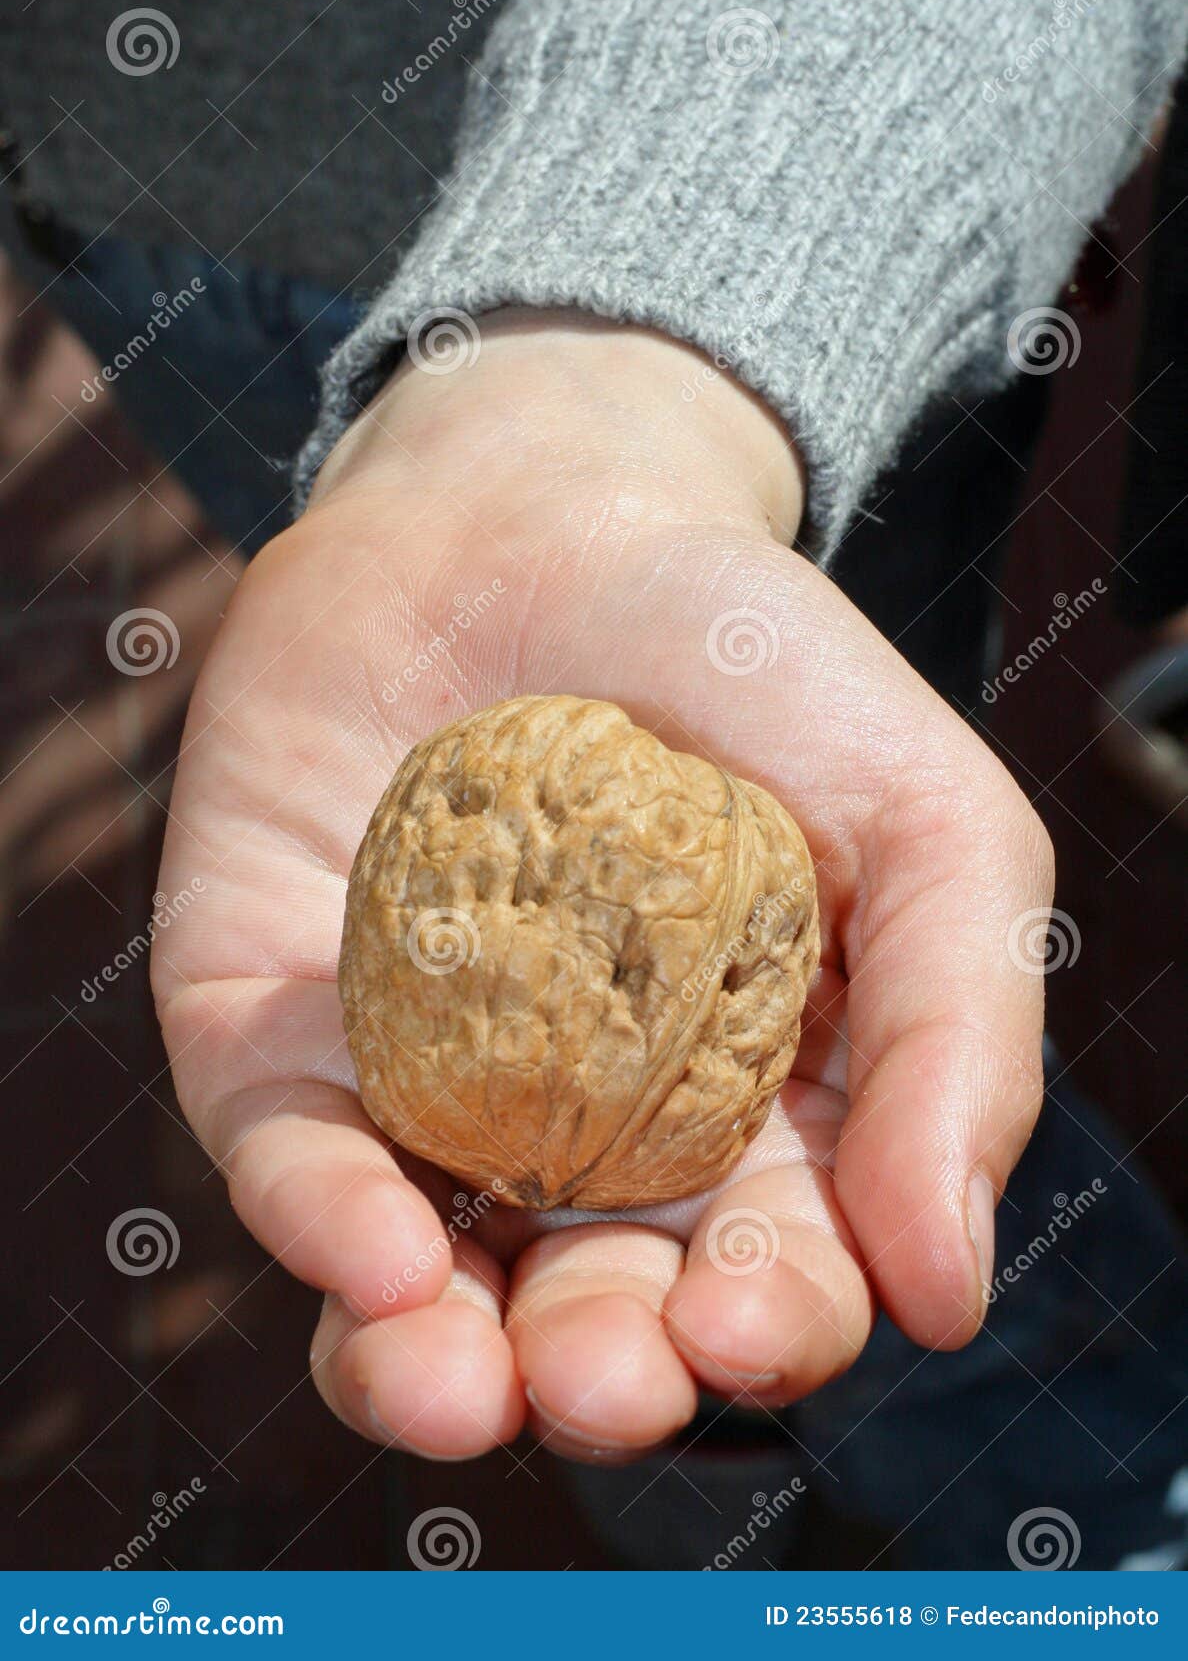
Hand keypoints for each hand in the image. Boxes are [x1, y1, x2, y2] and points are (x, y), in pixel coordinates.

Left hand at [152, 311, 1051, 1462]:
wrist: (549, 504)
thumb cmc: (756, 668)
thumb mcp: (926, 824)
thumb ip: (956, 1041)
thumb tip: (944, 1295)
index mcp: (739, 1113)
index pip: (759, 1270)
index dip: (766, 1324)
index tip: (756, 1319)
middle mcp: (570, 1128)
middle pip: (580, 1306)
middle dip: (598, 1371)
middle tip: (610, 1372)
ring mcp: (414, 1079)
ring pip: (413, 1282)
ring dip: (428, 1364)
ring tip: (454, 1388)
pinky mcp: (275, 1016)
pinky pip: (284, 1142)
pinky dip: (315, 1207)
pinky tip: (371, 1251)